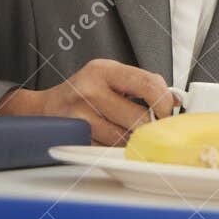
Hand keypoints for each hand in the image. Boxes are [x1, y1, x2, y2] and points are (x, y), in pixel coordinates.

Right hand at [0, 58, 177, 145]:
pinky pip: (106, 148)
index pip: (148, 84)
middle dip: (148, 127)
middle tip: (150, 128)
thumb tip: (175, 101)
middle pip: (138, 118)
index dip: (164, 102)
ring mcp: (79, 114)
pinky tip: (109, 138)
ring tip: (127, 131)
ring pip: (123, 138)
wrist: (43, 109)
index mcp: (104, 70)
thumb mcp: (110, 78)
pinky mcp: (74, 136)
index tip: (168, 112)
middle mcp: (89, 89)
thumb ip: (142, 84)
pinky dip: (114, 147)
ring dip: (131, 140)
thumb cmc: (83, 92)